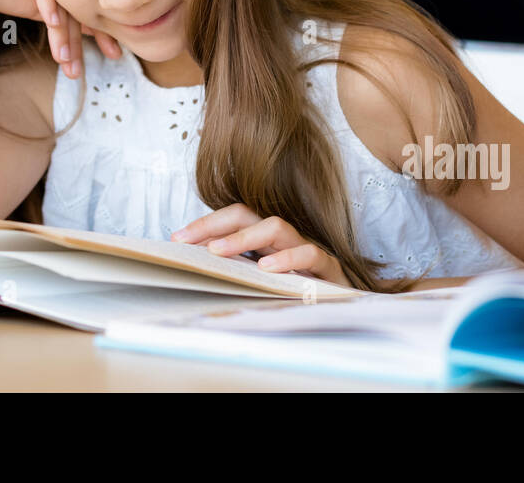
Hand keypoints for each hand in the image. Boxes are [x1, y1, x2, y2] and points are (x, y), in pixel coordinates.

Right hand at [0, 0, 122, 77]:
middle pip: (75, 1)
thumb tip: (90, 34)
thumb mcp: (33, 8)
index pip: (87, 3)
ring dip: (61, 29)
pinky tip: (52, 22)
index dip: (102, 30)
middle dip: (78, 39)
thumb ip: (59, 17)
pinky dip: (46, 0)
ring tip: (63, 58)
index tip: (115, 54)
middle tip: (78, 69)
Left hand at [170, 203, 352, 286]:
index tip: (176, 239)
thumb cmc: (300, 294)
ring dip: (244, 237)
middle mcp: (284, 237)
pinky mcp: (329, 266)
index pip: (233, 218)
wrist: (347, 309)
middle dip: (215, 224)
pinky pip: (309, 253)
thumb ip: (238, 272)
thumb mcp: (263, 283)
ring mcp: (306, 247)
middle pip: (247, 213)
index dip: (205, 225)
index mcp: (266, 239)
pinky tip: (267, 268)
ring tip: (217, 251)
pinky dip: (287, 258)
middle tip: (188, 242)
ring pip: (275, 227)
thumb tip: (197, 269)